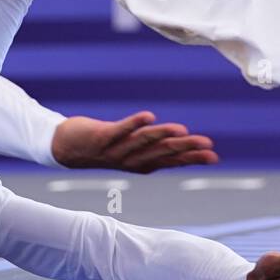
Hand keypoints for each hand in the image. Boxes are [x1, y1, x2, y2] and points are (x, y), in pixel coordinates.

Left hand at [51, 111, 217, 172]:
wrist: (65, 148)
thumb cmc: (104, 147)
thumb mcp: (133, 149)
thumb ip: (156, 147)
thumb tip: (182, 143)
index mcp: (141, 164)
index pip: (171, 161)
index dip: (192, 158)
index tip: (214, 155)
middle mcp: (131, 160)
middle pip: (161, 153)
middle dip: (185, 149)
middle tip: (207, 144)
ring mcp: (115, 150)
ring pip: (143, 142)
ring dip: (162, 136)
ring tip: (182, 130)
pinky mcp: (101, 137)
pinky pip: (119, 130)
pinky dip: (134, 124)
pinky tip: (149, 115)